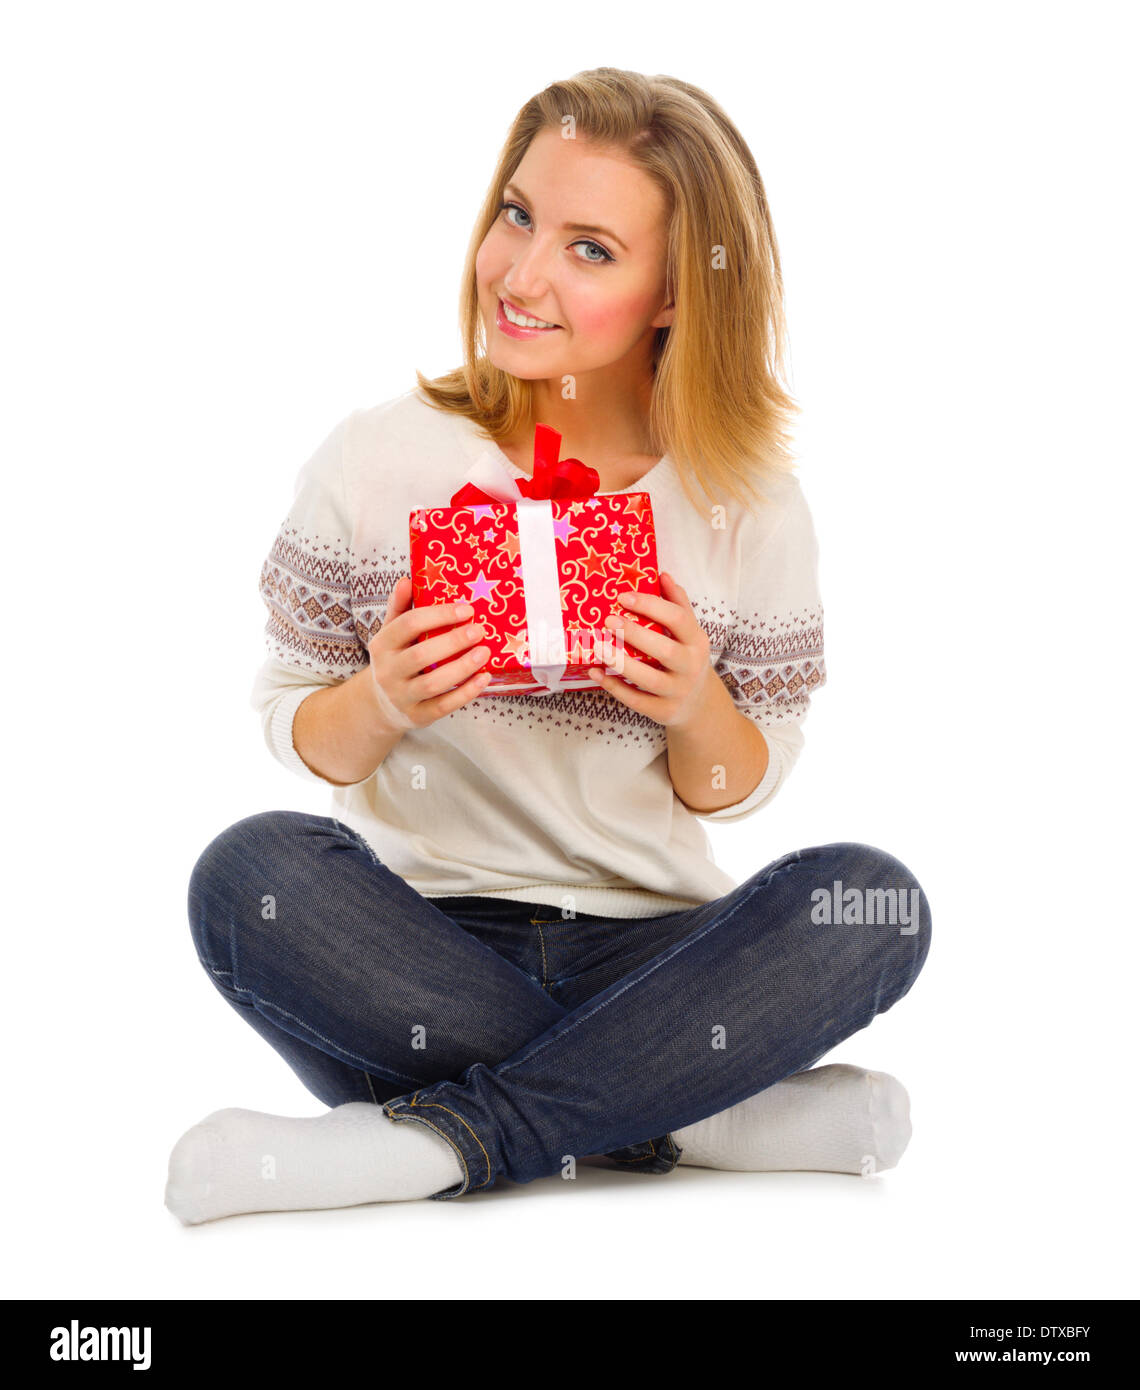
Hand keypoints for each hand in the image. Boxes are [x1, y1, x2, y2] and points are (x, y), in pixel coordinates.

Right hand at [366, 576, 492, 731]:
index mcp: (382, 645)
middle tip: (479, 630)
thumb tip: (407, 580)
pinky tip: (484, 679)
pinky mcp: (417, 716)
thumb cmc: (395, 660)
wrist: (381, 705)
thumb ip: (400, 608)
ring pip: (433, 683)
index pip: (408, 625)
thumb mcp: (391, 633)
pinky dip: (465, 693)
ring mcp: (401, 696)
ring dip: (462, 667)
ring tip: (485, 652)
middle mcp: (388, 671)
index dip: (439, 615)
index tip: (467, 609)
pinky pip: (443, 706)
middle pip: (420, 655)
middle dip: (453, 642)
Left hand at [586, 571, 712, 727]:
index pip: (677, 619)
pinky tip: (596, 672)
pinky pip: (636, 700)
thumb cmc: (686, 658)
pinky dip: (614, 687)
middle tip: (608, 620)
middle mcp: (690, 666)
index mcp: (696, 641)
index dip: (651, 606)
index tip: (623, 597)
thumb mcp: (689, 632)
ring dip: (621, 663)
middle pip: (665, 650)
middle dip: (635, 634)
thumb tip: (662, 575)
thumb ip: (677, 604)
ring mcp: (677, 691)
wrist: (698, 704)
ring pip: (649, 679)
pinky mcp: (663, 711)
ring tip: (598, 646)